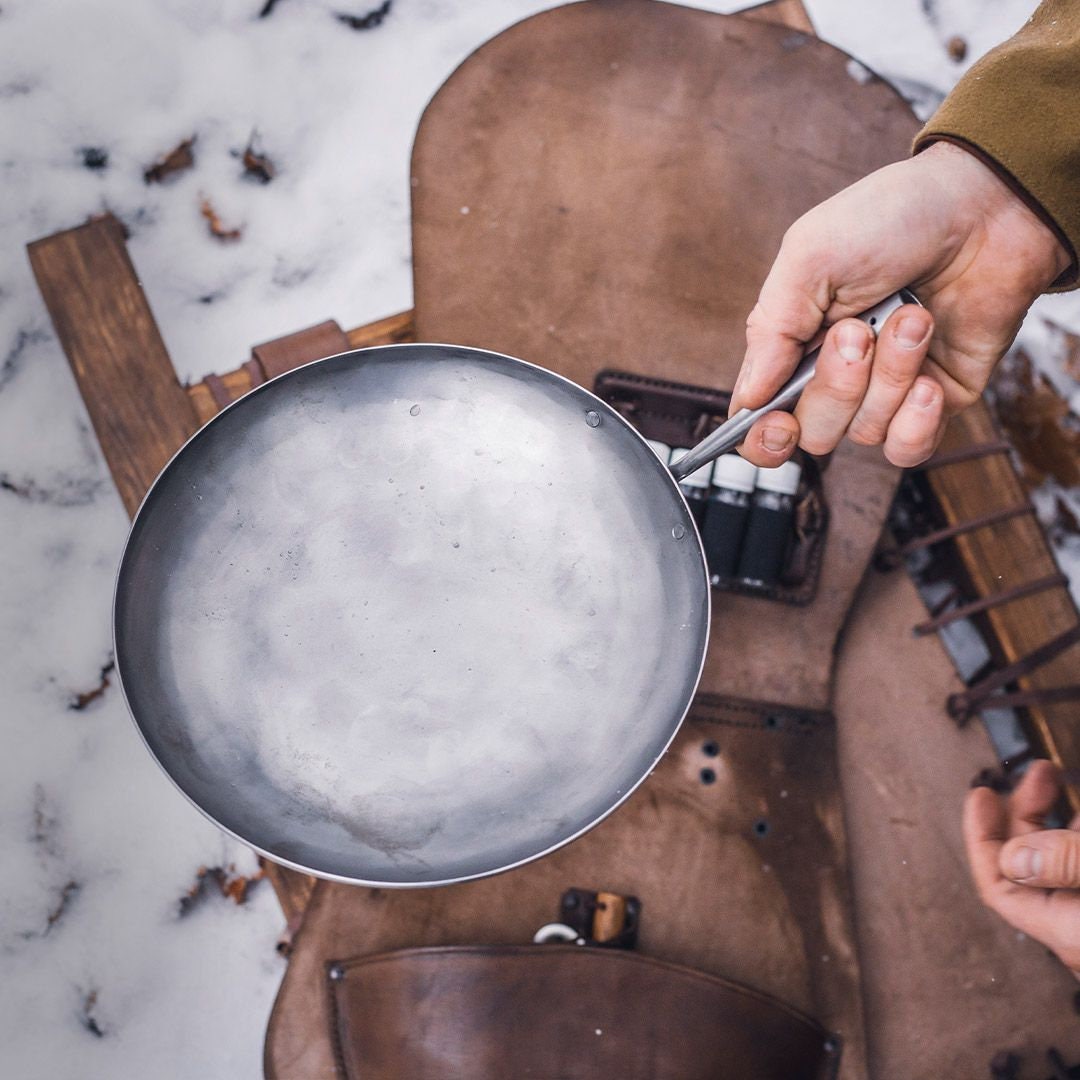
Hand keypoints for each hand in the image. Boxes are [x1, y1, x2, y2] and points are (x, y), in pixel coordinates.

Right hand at [730, 141, 1070, 467]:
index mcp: (792, 347)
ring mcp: (886, 391)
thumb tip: (747, 398)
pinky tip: (931, 379)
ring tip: (913, 317)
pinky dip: (917, 421)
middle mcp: (835, 378)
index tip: (779, 421)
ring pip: (865, 433)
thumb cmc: (890, 218)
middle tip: (859, 330)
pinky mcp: (936, 401)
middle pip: (814, 433)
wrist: (985, 205)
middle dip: (837, 386)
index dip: (763, 438)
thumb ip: (770, 330)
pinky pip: (910, 447)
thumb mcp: (808, 258)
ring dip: (890, 376)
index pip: (759, 420)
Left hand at [963, 759, 1079, 975]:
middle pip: (1032, 864)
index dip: (982, 837)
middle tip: (1040, 773)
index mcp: (1066, 930)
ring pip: (1066, 859)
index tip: (982, 794)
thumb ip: (1066, 864)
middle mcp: (1078, 924)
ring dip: (1062, 820)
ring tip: (1062, 780)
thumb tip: (1011, 856)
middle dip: (1028, 812)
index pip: (998, 885)